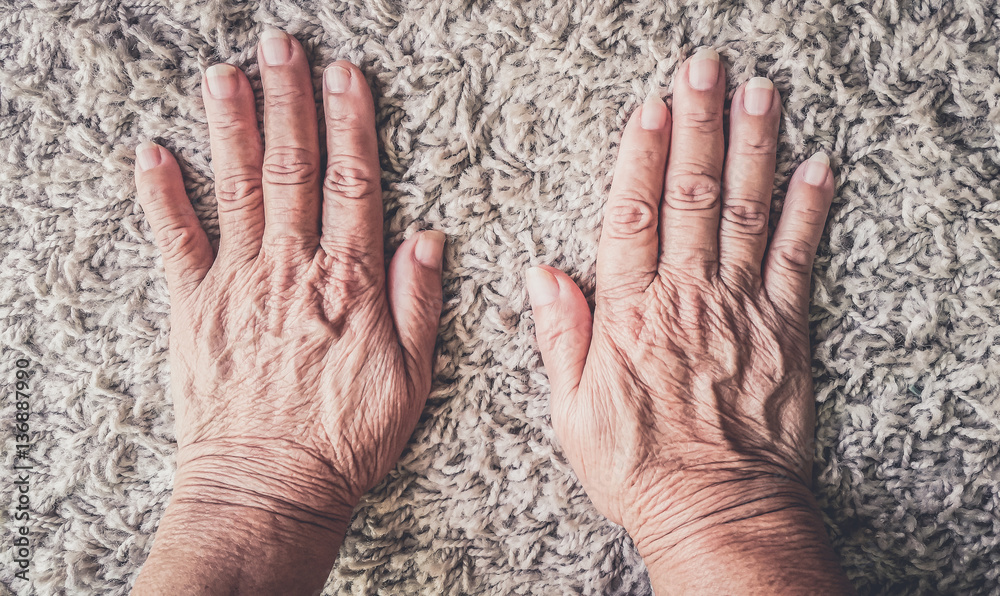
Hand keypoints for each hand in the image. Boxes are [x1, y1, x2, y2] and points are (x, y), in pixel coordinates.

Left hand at [131, 29, 442, 593]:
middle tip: (280, 44)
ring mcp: (239, 284)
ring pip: (236, 188)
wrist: (270, 487)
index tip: (345, 75)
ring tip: (223, 73)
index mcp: (349, 282)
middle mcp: (292, 269)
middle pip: (292, 167)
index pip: (354, 183)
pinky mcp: (195, 309)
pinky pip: (175, 242)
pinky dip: (161, 195)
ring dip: (228, 125)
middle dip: (287, 99)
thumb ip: (418, 303)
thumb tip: (428, 237)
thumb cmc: (345, 438)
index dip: (351, 123)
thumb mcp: (411, 378)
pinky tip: (152, 152)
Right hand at [527, 48, 850, 592]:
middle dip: (698, 125)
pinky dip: (808, 210)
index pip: (634, 217)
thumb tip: (541, 273)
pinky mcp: (784, 329)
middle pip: (692, 197)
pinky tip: (816, 167)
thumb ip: (559, 335)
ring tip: (758, 92)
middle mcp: (686, 298)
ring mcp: (740, 309)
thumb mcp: (571, 410)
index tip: (651, 107)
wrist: (716, 509)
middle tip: (704, 69)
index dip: (642, 157)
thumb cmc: (639, 465)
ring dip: (752, 147)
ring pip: (744, 213)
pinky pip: (797, 260)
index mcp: (629, 315)